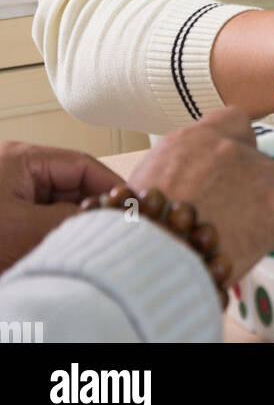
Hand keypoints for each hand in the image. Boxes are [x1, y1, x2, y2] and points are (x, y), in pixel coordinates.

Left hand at [0, 141, 125, 273]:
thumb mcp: (23, 228)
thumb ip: (68, 219)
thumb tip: (106, 220)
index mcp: (22, 159)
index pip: (80, 164)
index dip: (109, 183)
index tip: (131, 203)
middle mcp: (20, 171)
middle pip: (74, 183)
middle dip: (95, 204)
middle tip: (119, 225)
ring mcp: (15, 194)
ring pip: (62, 203)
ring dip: (78, 221)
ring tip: (98, 238)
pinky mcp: (11, 217)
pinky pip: (46, 219)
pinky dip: (61, 232)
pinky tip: (74, 245)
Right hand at [128, 107, 273, 280]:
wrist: (146, 258)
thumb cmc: (138, 237)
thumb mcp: (139, 194)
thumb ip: (166, 183)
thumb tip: (175, 200)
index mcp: (187, 143)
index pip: (229, 123)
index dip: (237, 144)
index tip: (238, 163)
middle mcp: (224, 148)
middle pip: (258, 154)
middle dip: (256, 179)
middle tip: (246, 209)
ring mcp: (254, 173)